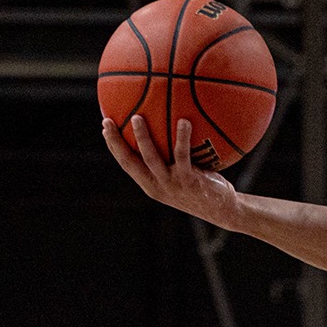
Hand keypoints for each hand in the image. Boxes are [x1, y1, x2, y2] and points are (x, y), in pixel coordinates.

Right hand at [102, 116, 241, 227]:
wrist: (221, 208)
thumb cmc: (201, 187)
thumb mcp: (181, 174)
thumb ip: (170, 157)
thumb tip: (168, 126)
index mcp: (150, 183)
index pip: (126, 163)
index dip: (114, 146)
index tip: (105, 127)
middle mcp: (156, 185)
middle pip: (129, 162)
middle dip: (116, 143)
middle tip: (108, 122)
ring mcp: (171, 184)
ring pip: (151, 158)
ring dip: (142, 138)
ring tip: (136, 118)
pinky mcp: (188, 180)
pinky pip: (183, 155)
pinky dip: (182, 138)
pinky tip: (184, 121)